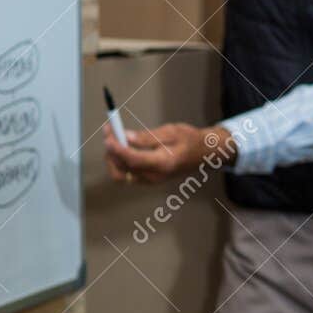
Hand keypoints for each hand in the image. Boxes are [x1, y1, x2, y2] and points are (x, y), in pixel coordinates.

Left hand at [105, 122, 235, 184]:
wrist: (204, 154)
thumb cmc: (190, 140)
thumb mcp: (171, 132)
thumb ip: (147, 137)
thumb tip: (126, 137)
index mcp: (163, 163)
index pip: (132, 159)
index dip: (117, 148)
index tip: (108, 136)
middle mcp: (155, 176)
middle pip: (122, 169)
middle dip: (111, 151)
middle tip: (109, 132)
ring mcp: (151, 180)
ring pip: (121, 174)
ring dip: (112, 158)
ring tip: (113, 138)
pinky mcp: (148, 180)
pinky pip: (126, 174)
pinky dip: (119, 162)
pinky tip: (120, 147)